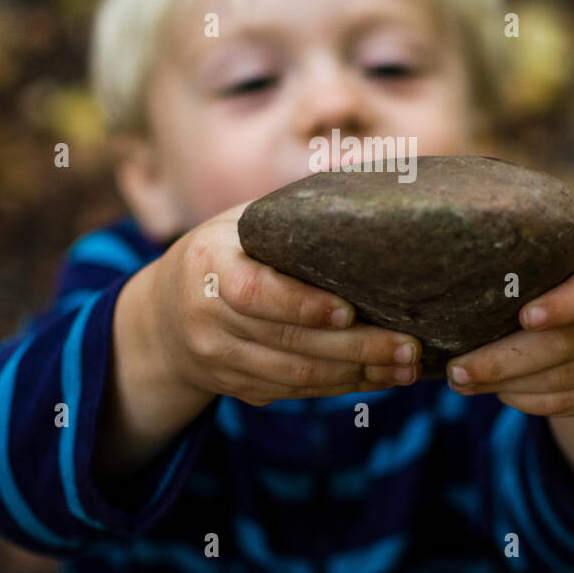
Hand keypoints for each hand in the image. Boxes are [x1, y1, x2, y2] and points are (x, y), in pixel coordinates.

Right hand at [144, 202, 422, 405]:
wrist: (164, 316)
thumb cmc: (225, 252)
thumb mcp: (242, 223)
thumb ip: (291, 216)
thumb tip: (374, 179)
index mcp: (209, 266)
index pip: (254, 292)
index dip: (302, 306)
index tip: (350, 310)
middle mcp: (208, 320)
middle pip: (288, 343)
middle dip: (357, 348)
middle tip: (409, 345)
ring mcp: (221, 361)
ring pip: (297, 376)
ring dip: (358, 374)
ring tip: (408, 365)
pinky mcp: (237, 389)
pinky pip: (295, 393)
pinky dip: (341, 386)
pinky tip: (380, 377)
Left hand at [443, 229, 573, 417]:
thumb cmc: (562, 262)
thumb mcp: (559, 244)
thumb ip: (528, 246)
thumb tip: (459, 253)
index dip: (566, 304)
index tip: (523, 316)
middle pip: (569, 343)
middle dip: (505, 360)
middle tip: (457, 368)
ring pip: (564, 380)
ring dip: (507, 385)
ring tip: (461, 381)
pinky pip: (570, 403)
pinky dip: (528, 401)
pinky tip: (497, 391)